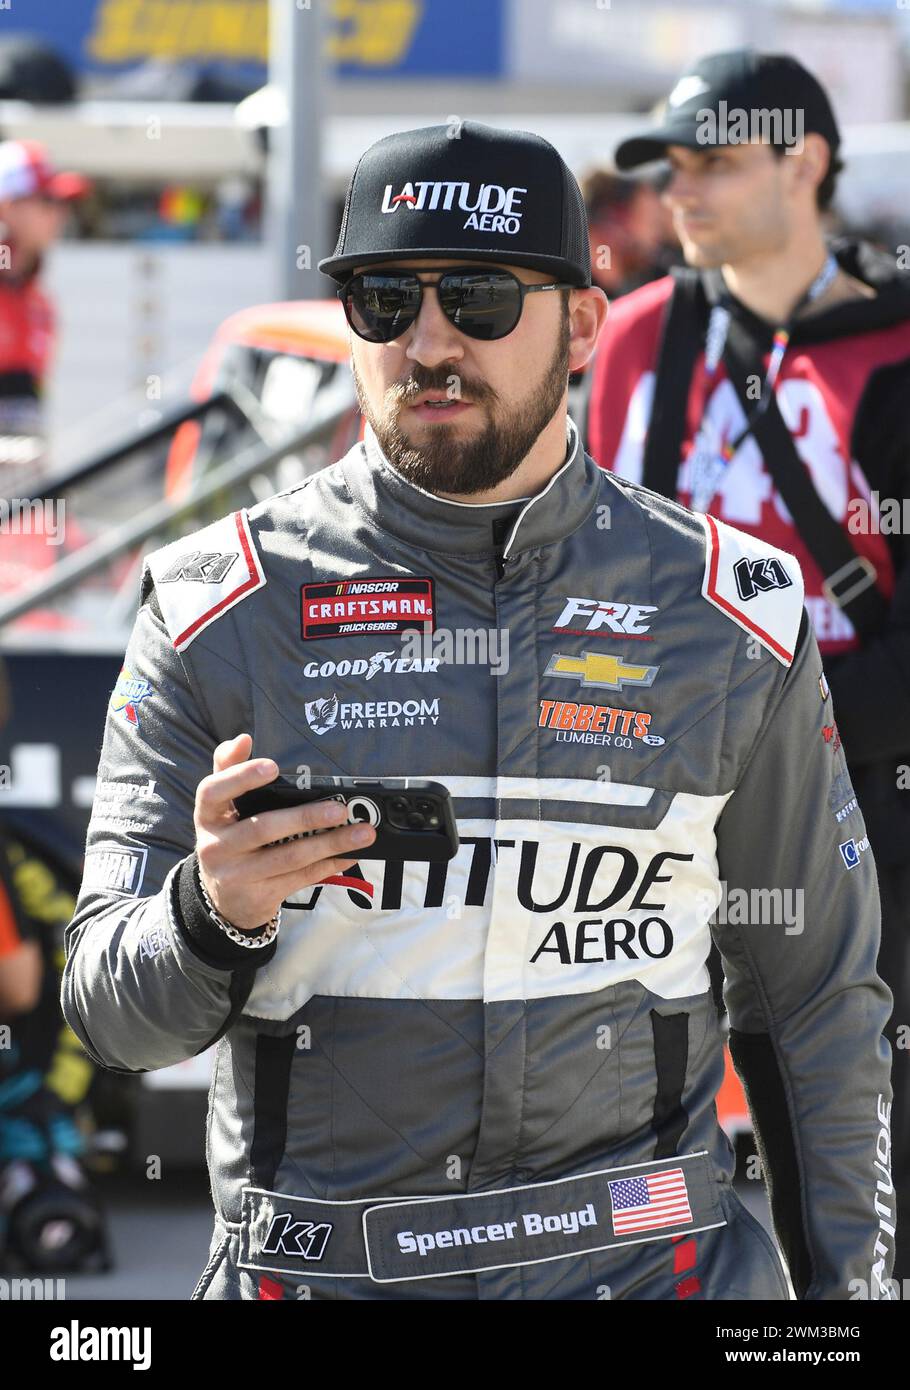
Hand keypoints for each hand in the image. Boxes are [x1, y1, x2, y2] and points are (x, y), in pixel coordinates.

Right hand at [193, 733, 375, 930]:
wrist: (224, 899)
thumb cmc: (230, 837)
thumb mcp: (222, 807)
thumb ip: (229, 769)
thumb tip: (243, 738)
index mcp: (206, 815)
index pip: (214, 792)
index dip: (242, 778)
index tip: (273, 766)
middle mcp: (216, 846)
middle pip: (263, 829)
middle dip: (305, 818)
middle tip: (340, 809)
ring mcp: (237, 875)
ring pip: (288, 857)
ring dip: (329, 844)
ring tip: (362, 832)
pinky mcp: (259, 896)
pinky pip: (299, 878)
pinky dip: (328, 866)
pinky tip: (350, 855)